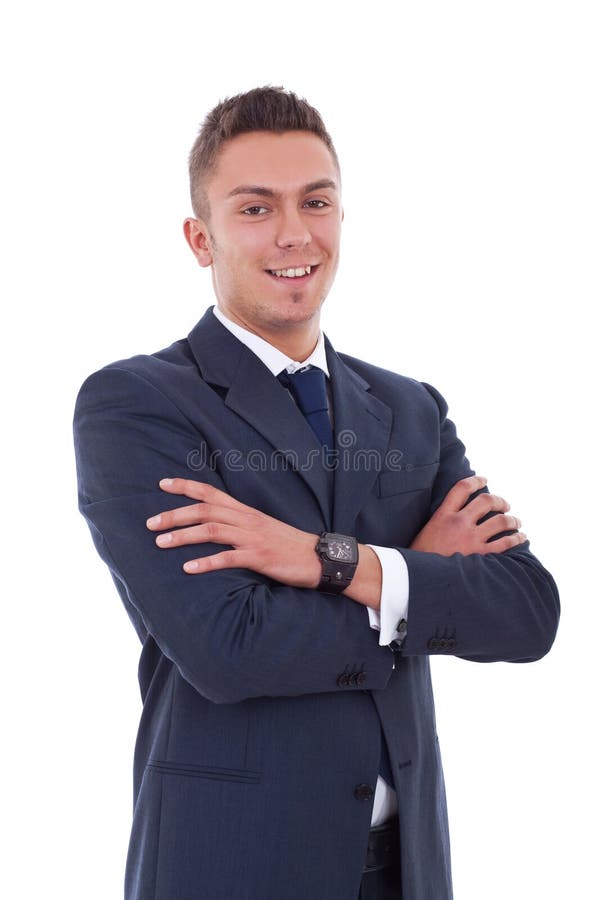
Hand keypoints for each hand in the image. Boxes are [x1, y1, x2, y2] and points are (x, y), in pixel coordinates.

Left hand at [146, 478, 321, 587]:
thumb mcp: (262, 528)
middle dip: (174, 514)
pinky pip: (228, 558)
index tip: (162, 484)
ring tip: (160, 543)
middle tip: (150, 523)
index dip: (186, 486)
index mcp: (246, 511)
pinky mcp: (260, 557)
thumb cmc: (289, 545)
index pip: (211, 492)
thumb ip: (239, 524)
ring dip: (183, 536)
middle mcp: (247, 520)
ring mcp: (253, 538)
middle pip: (204, 510)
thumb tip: (213, 526)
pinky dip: (207, 563)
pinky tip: (189, 569)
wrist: (320, 558)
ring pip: (211, 531)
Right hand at [409, 475, 527, 555]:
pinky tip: (521, 537)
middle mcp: (459, 523)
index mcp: (443, 515)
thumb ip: (442, 520)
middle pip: (486, 501)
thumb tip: (454, 515)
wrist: (421, 577)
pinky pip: (505, 543)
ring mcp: (471, 539)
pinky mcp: (480, 555)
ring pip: (501, 521)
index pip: (461, 488)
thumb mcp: (426, 531)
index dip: (475, 481)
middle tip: (505, 505)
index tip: (484, 480)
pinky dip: (516, 538)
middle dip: (500, 501)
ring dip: (512, 520)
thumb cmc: (421, 556)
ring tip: (516, 521)